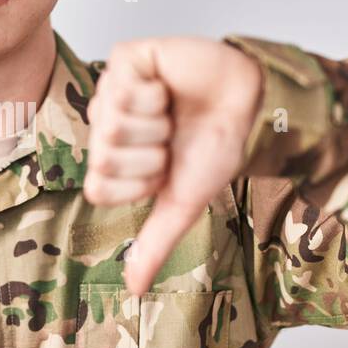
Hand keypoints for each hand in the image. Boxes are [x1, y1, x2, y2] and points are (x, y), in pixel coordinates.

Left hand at [84, 36, 264, 296]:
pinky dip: (153, 93)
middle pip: (101, 154)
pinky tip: (168, 87)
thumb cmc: (216, 150)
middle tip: (172, 139)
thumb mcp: (182, 203)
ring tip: (173, 113)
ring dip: (154, 123)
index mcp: (114, 159)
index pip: (96, 185)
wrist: (251, 109)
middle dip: (149, 154)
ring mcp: (113, 89)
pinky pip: (119, 84)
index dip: (136, 183)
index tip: (164, 171)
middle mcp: (107, 124)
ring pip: (109, 121)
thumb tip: (134, 290)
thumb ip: (154, 244)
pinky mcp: (127, 57)